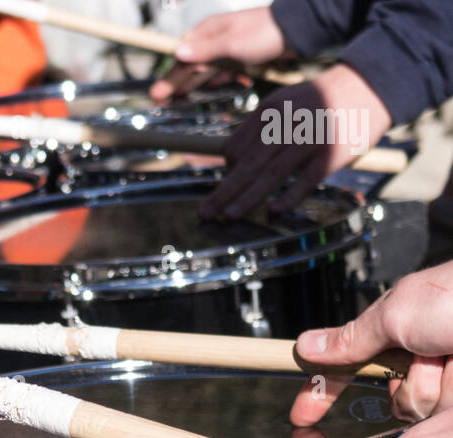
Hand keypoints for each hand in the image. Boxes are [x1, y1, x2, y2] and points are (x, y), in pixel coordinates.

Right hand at [150, 7, 289, 101]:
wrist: (295, 31)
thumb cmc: (263, 34)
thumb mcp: (231, 43)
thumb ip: (204, 50)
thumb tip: (177, 53)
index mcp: (207, 33)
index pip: (182, 58)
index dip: (169, 77)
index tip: (157, 94)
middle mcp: (213, 41)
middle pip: (190, 67)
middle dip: (176, 84)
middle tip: (160, 101)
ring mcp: (226, 50)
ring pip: (206, 72)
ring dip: (196, 86)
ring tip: (178, 100)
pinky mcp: (239, 58)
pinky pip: (224, 73)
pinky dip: (222, 81)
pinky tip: (222, 88)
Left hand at [198, 64, 390, 218]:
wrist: (368, 85)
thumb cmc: (320, 103)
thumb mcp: (285, 103)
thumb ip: (260, 127)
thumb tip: (231, 160)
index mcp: (270, 110)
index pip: (237, 146)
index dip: (227, 170)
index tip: (221, 189)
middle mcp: (286, 123)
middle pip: (248, 163)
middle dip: (224, 190)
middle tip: (205, 213)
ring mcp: (309, 139)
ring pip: (272, 173)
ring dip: (249, 196)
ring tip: (229, 215)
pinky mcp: (331, 153)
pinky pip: (307, 179)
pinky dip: (290, 196)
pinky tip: (274, 210)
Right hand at [292, 262, 452, 427]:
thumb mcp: (398, 312)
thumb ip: (351, 337)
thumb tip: (306, 346)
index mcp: (402, 337)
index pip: (350, 372)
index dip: (322, 395)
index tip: (301, 417)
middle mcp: (428, 363)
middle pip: (396, 403)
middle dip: (412, 386)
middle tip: (435, 355)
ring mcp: (451, 385)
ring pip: (423, 413)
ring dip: (438, 386)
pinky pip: (440, 419)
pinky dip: (451, 394)